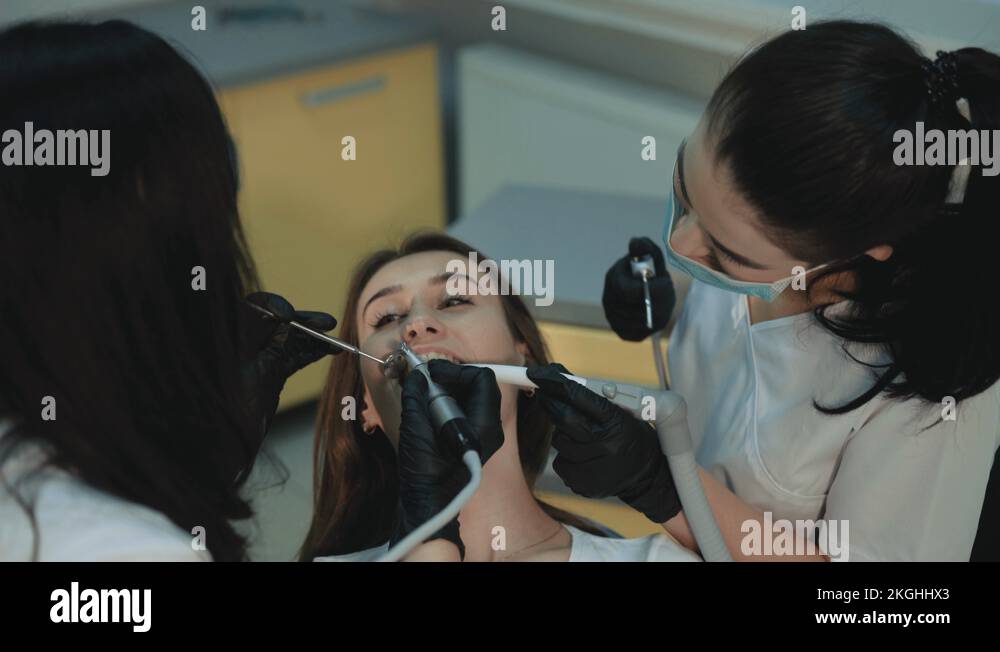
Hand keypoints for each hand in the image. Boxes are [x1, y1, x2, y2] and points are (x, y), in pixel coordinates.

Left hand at [242, 291, 337, 443]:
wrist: (228, 445)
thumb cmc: (232, 412)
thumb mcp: (255, 375)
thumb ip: (272, 347)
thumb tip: (287, 321)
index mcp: (232, 340)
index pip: (252, 307)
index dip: (273, 305)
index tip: (290, 315)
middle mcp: (245, 344)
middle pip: (277, 321)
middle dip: (303, 321)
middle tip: (327, 324)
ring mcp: (259, 358)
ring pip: (289, 337)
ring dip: (313, 336)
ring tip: (334, 340)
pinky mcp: (271, 372)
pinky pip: (294, 355)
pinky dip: (311, 352)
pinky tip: (330, 350)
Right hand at [393, 361, 503, 556]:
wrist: (429, 505)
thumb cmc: (423, 474)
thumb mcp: (415, 429)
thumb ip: (417, 396)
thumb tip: (418, 375)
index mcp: (484, 425)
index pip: (482, 378)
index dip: (455, 371)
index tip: (431, 373)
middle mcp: (491, 428)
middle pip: (480, 385)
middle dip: (453, 378)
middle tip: (427, 380)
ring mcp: (485, 435)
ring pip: (474, 396)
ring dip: (450, 389)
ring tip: (426, 394)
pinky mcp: (475, 439)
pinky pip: (468, 410)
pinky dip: (451, 402)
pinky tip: (431, 408)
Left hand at [527, 362, 680, 522]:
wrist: (648, 475)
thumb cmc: (632, 436)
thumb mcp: (622, 412)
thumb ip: (593, 398)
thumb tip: (560, 377)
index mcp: (617, 422)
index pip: (580, 397)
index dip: (556, 384)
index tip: (539, 374)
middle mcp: (606, 446)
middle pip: (564, 419)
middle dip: (550, 403)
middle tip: (545, 395)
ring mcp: (594, 468)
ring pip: (559, 442)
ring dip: (563, 434)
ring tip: (582, 437)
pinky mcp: (584, 484)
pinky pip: (560, 463)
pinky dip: (566, 456)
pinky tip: (583, 456)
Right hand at [602, 237, 674, 340]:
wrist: (650, 292)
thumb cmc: (651, 272)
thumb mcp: (651, 256)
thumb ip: (645, 247)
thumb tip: (635, 243)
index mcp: (614, 278)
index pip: (628, 291)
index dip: (650, 289)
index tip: (664, 283)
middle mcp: (609, 300)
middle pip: (637, 310)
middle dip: (657, 303)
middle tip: (666, 295)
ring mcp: (613, 318)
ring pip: (641, 323)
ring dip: (658, 314)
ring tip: (662, 303)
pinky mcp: (622, 332)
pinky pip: (640, 334)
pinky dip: (652, 326)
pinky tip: (654, 315)